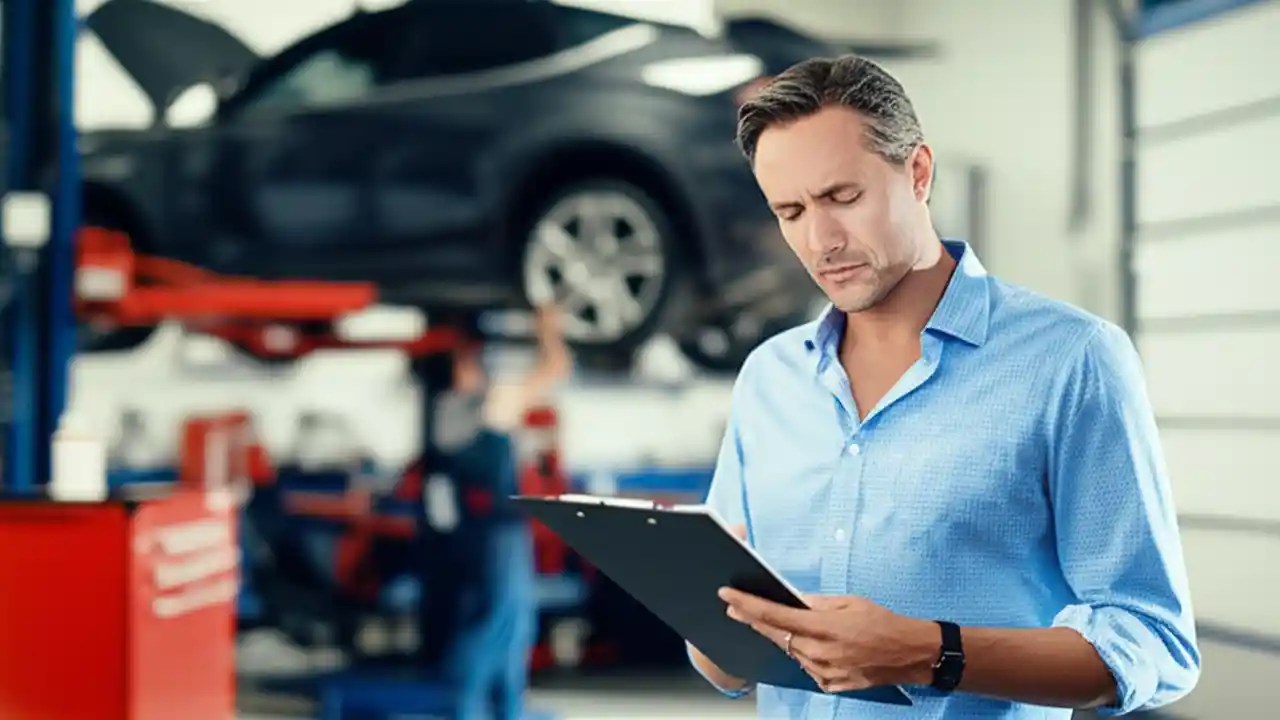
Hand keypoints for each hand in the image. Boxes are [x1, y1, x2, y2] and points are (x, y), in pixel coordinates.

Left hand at [719, 588, 935, 693]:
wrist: (911, 654)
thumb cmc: (883, 623)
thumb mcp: (850, 602)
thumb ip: (817, 603)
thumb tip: (793, 600)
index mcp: (823, 628)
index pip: (774, 616)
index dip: (747, 606)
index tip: (727, 597)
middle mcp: (819, 653)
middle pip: (776, 635)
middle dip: (753, 620)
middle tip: (734, 607)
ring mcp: (823, 672)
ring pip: (790, 651)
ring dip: (782, 636)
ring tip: (778, 621)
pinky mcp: (830, 685)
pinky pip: (806, 666)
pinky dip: (804, 653)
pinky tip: (811, 643)